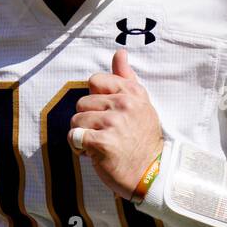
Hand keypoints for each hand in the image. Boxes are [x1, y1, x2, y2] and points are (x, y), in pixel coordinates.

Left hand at [69, 49, 164, 200]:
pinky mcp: (103, 142)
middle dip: (88, 121)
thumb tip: (119, 52)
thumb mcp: (140, 104)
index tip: (106, 115)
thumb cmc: (142, 139)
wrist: (151, 174)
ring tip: (99, 145)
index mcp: (132, 92)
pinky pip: (74, 136)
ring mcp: (114, 122)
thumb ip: (126, 77)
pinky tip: (93, 154)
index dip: (95, 100)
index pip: (95, 80)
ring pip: (76, 120)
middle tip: (105, 134)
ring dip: (82, 135)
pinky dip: (79, 147)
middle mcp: (124, 104)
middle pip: (82, 102)